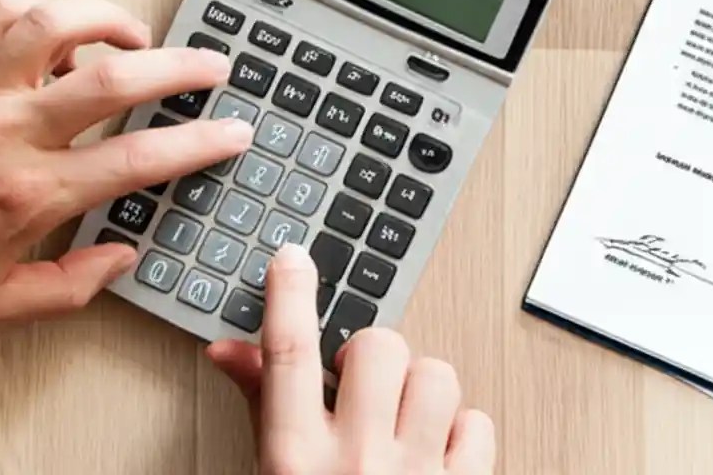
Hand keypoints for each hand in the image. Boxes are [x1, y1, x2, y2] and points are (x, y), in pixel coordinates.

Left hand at [0, 0, 253, 328]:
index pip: (138, 160)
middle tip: (212, 66)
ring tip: (136, 34)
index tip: (231, 134)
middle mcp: (7, 132)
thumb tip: (119, 259)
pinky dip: (38, 8)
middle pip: (114, 78)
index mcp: (30, 194)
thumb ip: (67, 288)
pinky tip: (57, 28)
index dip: (198, 143)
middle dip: (180, 67)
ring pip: (53, 25)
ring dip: (107, 20)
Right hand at [208, 245, 495, 474]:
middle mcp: (358, 464)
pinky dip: (461, 429)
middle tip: (361, 386)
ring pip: (436, 374)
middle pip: (376, 347)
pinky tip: (436, 452)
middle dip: (371, 354)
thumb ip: (262, 411)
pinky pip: (477, 421)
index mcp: (296, 464)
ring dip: (421, 388)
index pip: (288, 358)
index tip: (293, 257)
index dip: (289, 296)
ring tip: (402, 422)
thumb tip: (234, 352)